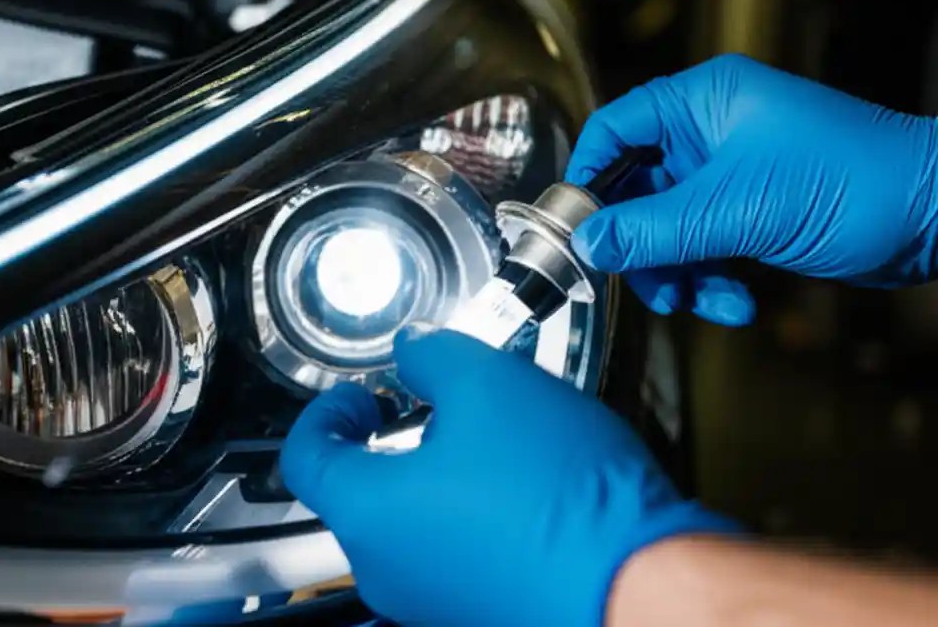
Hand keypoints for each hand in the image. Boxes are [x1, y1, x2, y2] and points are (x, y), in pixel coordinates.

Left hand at [281, 327, 734, 626]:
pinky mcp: (478, 613)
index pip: (305, 457)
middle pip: (360, 492)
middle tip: (437, 407)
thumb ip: (434, 356)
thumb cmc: (562, 498)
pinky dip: (471, 517)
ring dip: (438, 477)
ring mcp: (431, 601)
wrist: (643, 588)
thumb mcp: (491, 385)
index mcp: (368, 512)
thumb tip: (414, 348)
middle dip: (392, 441)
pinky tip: (525, 490)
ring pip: (411, 525)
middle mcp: (386, 569)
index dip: (326, 413)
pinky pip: (454, 556)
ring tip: (496, 444)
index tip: (360, 393)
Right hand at [566, 54, 937, 324]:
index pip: (615, 129)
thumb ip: (650, 231)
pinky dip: (712, 278)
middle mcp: (711, 131)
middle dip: (642, 246)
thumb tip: (588, 244)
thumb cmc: (851, 183)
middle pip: (637, 189)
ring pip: (668, 226)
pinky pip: (704, 245)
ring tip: (701, 303)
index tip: (576, 226)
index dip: (588, 178)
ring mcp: (732, 171)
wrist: (935, 215)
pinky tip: (736, 303)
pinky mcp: (752, 208)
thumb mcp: (732, 211)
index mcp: (702, 102)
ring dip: (678, 272)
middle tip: (647, 284)